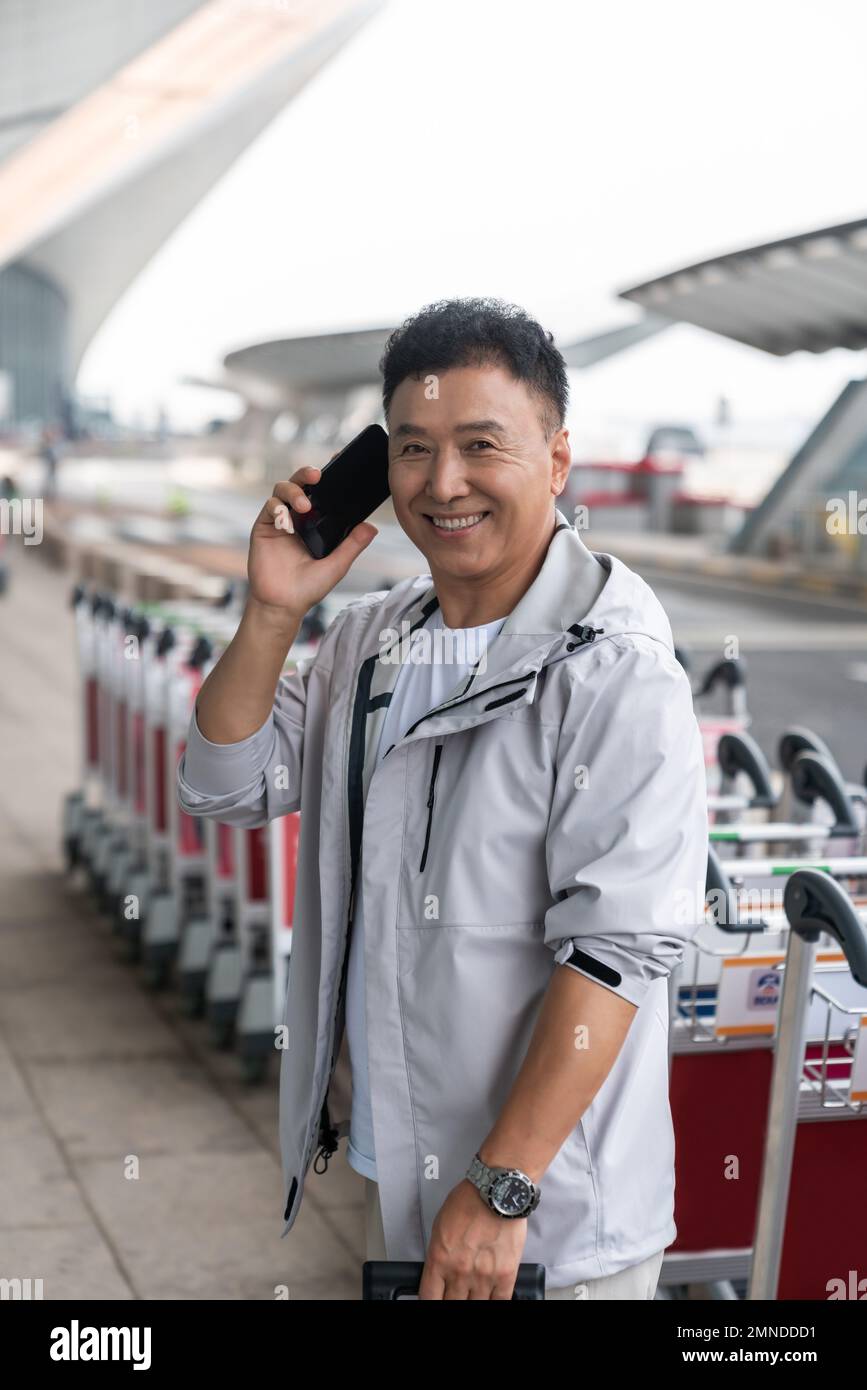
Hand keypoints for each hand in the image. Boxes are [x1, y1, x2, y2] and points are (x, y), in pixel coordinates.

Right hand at [247, 463, 377, 617]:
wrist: (283, 604)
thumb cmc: (310, 587)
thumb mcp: (337, 565)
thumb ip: (353, 545)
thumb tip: (373, 526)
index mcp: (317, 521)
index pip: (323, 492)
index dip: (329, 474)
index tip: (338, 459)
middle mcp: (298, 517)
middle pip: (301, 482)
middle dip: (307, 473)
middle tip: (318, 475)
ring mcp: (280, 520)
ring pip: (282, 489)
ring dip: (293, 491)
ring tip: (304, 506)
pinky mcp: (264, 527)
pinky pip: (269, 507)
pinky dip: (277, 508)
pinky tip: (287, 522)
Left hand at [417, 1180, 527, 1299]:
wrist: (496, 1191)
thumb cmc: (469, 1201)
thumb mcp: (440, 1226)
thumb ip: (439, 1253)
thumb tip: (438, 1272)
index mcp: (439, 1259)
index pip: (429, 1298)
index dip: (431, 1302)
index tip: (436, 1299)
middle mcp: (460, 1272)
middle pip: (451, 1304)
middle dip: (452, 1300)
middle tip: (456, 1293)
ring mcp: (484, 1276)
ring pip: (476, 1305)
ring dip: (473, 1300)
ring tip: (473, 1293)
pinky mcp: (505, 1274)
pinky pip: (500, 1302)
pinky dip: (495, 1302)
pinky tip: (491, 1296)